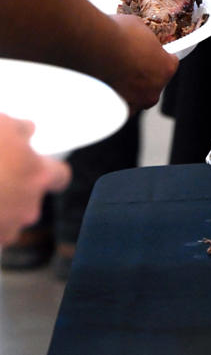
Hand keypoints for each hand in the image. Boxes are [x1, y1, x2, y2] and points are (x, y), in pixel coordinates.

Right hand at [0, 114, 70, 245]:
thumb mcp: (3, 125)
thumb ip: (22, 129)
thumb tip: (28, 131)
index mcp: (38, 176)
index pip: (60, 176)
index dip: (49, 170)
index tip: (36, 165)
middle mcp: (28, 208)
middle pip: (31, 200)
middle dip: (17, 190)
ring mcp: (5, 230)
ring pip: (9, 220)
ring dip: (0, 209)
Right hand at [104, 15, 178, 110]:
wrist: (96, 47)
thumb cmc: (119, 35)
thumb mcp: (139, 28)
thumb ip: (144, 40)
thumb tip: (138, 39)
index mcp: (166, 68)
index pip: (170, 64)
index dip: (159, 57)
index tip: (149, 53)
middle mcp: (154, 89)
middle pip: (154, 84)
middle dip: (144, 75)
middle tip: (129, 64)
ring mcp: (136, 102)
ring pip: (137, 98)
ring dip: (129, 89)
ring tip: (114, 76)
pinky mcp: (117, 109)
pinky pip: (119, 106)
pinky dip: (114, 99)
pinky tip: (105, 88)